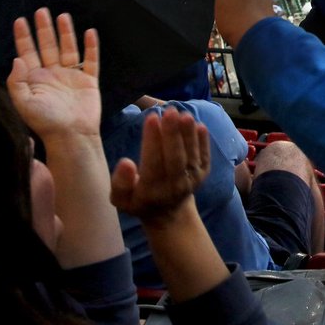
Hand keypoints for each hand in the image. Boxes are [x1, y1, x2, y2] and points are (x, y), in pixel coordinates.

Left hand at [6, 8, 100, 142]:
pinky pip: (90, 61)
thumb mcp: (22, 103)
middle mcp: (52, 74)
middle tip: (42, 11)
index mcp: (35, 79)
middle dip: (44, 28)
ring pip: (68, 49)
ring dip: (65, 33)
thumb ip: (16, 81)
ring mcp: (71, 77)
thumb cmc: (45, 122)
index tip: (20, 20)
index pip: (27, 52)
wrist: (71, 136)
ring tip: (63, 16)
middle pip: (47, 46)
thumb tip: (16, 58)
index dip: (23, 37)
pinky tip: (90, 33)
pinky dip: (91, 47)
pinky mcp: (88, 81)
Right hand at [110, 108, 209, 229]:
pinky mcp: (203, 173)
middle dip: (173, 134)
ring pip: (191, 155)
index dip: (152, 140)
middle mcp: (174, 185)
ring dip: (189, 134)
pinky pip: (204, 156)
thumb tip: (125, 163)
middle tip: (170, 111)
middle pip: (175, 158)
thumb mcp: (121, 200)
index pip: (153, 162)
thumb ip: (120, 184)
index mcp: (151, 191)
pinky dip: (203, 141)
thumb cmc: (139, 200)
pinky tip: (200, 125)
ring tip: (184, 114)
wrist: (169, 213)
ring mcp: (192, 179)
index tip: (151, 118)